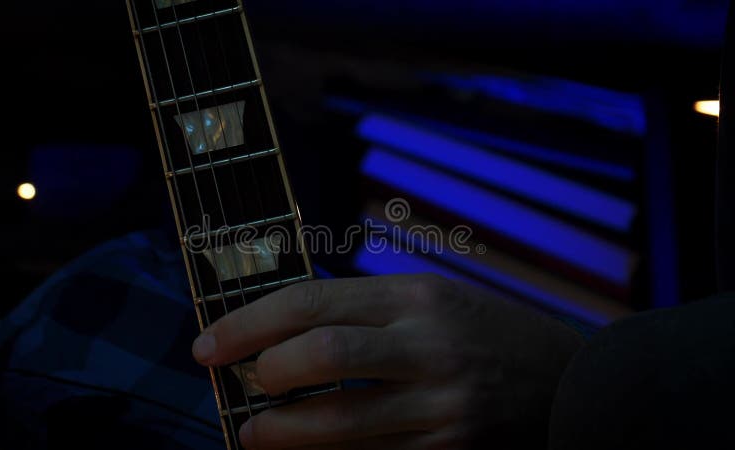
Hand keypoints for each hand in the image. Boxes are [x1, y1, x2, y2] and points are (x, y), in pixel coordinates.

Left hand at [193, 274, 583, 448]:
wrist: (572, 384)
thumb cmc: (491, 334)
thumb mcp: (434, 299)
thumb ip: (366, 310)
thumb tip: (284, 331)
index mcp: (417, 296)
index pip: (313, 301)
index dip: (249, 323)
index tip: (209, 344)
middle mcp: (427, 346)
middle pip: (320, 355)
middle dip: (261, 372)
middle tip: (237, 384)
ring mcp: (440, 406)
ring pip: (338, 424)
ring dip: (281, 432)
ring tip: (253, 433)